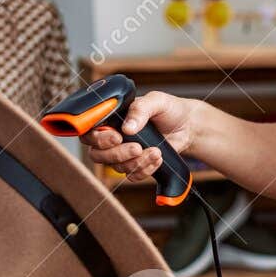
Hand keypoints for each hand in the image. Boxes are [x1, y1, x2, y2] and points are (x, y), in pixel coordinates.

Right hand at [81, 91, 197, 184]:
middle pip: (98, 154)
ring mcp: (122, 153)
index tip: (116, 137)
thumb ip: (141, 109)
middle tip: (137, 147)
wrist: (187, 126)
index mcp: (110, 119)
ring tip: (156, 150)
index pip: (88, 132)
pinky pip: (132, 175)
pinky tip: (158, 158)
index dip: (97, 138)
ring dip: (136, 162)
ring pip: (116, 166)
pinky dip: (145, 169)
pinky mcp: (135, 165)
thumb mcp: (157, 101)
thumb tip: (128, 127)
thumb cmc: (168, 109)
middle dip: (117, 154)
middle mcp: (111, 137)